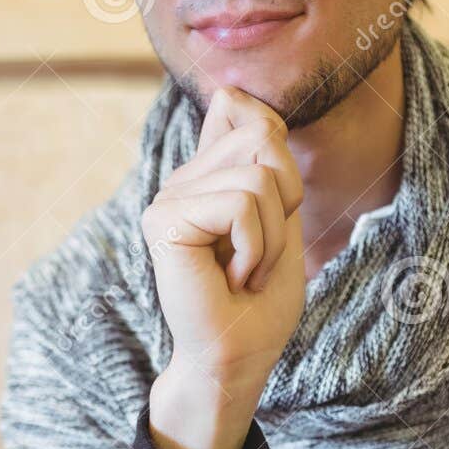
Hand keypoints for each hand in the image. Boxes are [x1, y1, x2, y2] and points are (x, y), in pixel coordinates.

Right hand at [143, 87, 305, 448]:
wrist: (237, 359)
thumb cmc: (260, 304)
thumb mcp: (280, 215)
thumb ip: (263, 155)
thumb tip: (229, 90)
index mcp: (206, 175)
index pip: (248, 112)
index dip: (281, 158)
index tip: (272, 217)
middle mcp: (181, 180)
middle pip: (264, 140)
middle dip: (284, 204)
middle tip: (258, 255)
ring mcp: (168, 197)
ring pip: (259, 176)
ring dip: (271, 236)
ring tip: (244, 271)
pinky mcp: (164, 219)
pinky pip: (241, 205)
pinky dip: (256, 248)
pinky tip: (232, 278)